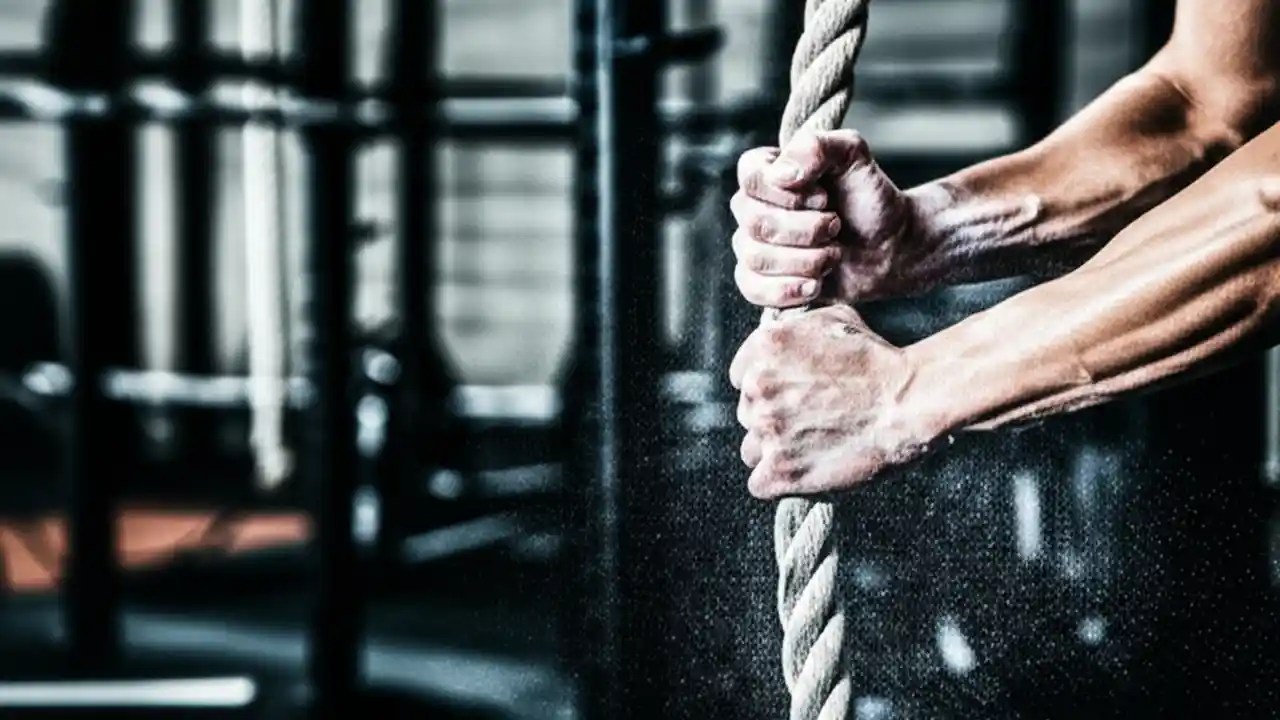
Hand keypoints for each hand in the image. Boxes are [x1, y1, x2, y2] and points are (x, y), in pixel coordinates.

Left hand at [729, 304, 940, 497]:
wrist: (909, 400)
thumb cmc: (878, 358)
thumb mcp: (833, 319)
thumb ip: (793, 327)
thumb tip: (779, 331)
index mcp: (764, 349)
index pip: (741, 377)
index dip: (766, 388)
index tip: (790, 395)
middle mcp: (758, 387)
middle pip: (748, 413)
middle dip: (773, 419)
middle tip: (809, 422)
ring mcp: (768, 430)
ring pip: (751, 449)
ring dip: (773, 451)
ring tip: (809, 449)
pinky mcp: (780, 470)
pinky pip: (759, 483)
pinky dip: (778, 482)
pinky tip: (803, 473)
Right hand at [731, 130, 938, 306]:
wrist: (889, 246)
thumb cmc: (868, 198)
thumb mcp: (853, 156)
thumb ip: (817, 147)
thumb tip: (781, 175)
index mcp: (768, 171)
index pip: (750, 177)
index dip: (789, 194)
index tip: (824, 198)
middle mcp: (753, 207)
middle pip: (756, 223)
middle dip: (807, 230)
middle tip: (837, 226)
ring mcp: (753, 246)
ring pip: (757, 259)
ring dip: (807, 261)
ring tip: (834, 254)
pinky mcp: (760, 281)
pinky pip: (752, 289)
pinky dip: (788, 290)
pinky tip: (815, 284)